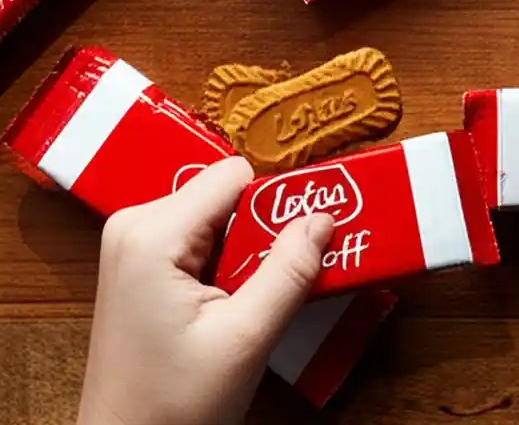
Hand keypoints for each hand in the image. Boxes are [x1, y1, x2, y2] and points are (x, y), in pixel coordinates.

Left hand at [77, 157, 334, 424]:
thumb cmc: (171, 405)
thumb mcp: (246, 339)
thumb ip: (288, 273)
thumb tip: (322, 218)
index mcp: (152, 235)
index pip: (234, 177)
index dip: (276, 203)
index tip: (304, 239)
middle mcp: (135, 226)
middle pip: (227, 194)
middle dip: (266, 230)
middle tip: (286, 277)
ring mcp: (136, 245)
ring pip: (220, 217)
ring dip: (251, 251)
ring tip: (258, 299)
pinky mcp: (143, 264)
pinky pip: (205, 239)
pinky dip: (232, 264)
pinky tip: (238, 303)